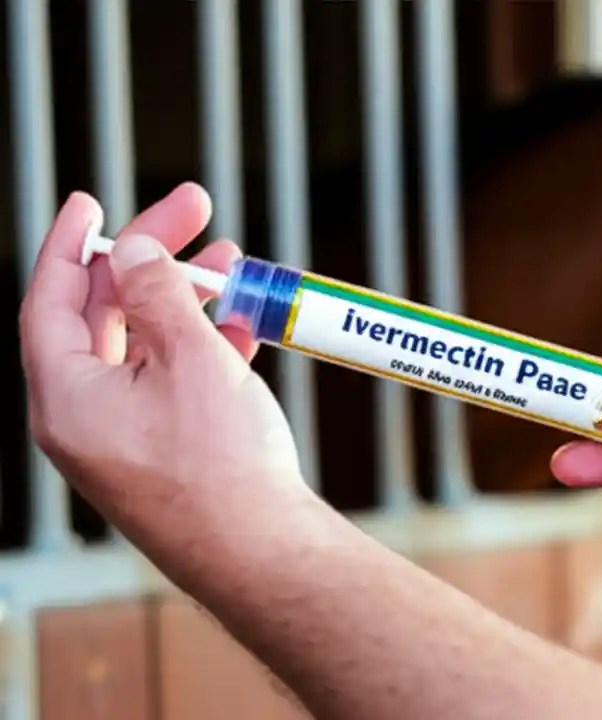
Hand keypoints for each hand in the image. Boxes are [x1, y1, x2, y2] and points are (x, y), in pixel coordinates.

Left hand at [19, 185, 308, 572]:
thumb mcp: (190, 358)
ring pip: (143, 348)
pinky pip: (170, 384)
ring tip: (231, 266)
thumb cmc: (221, 464)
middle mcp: (82, 418)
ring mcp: (122, 440)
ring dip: (184, 301)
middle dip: (150, 262)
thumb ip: (157, 293)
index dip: (73, 243)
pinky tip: (243, 327)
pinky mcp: (163, 455)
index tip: (91, 200)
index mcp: (66, 396)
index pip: (52, 299)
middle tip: (195, 215)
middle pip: (102, 316)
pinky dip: (201, 347)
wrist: (261, 552)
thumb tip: (133, 250)